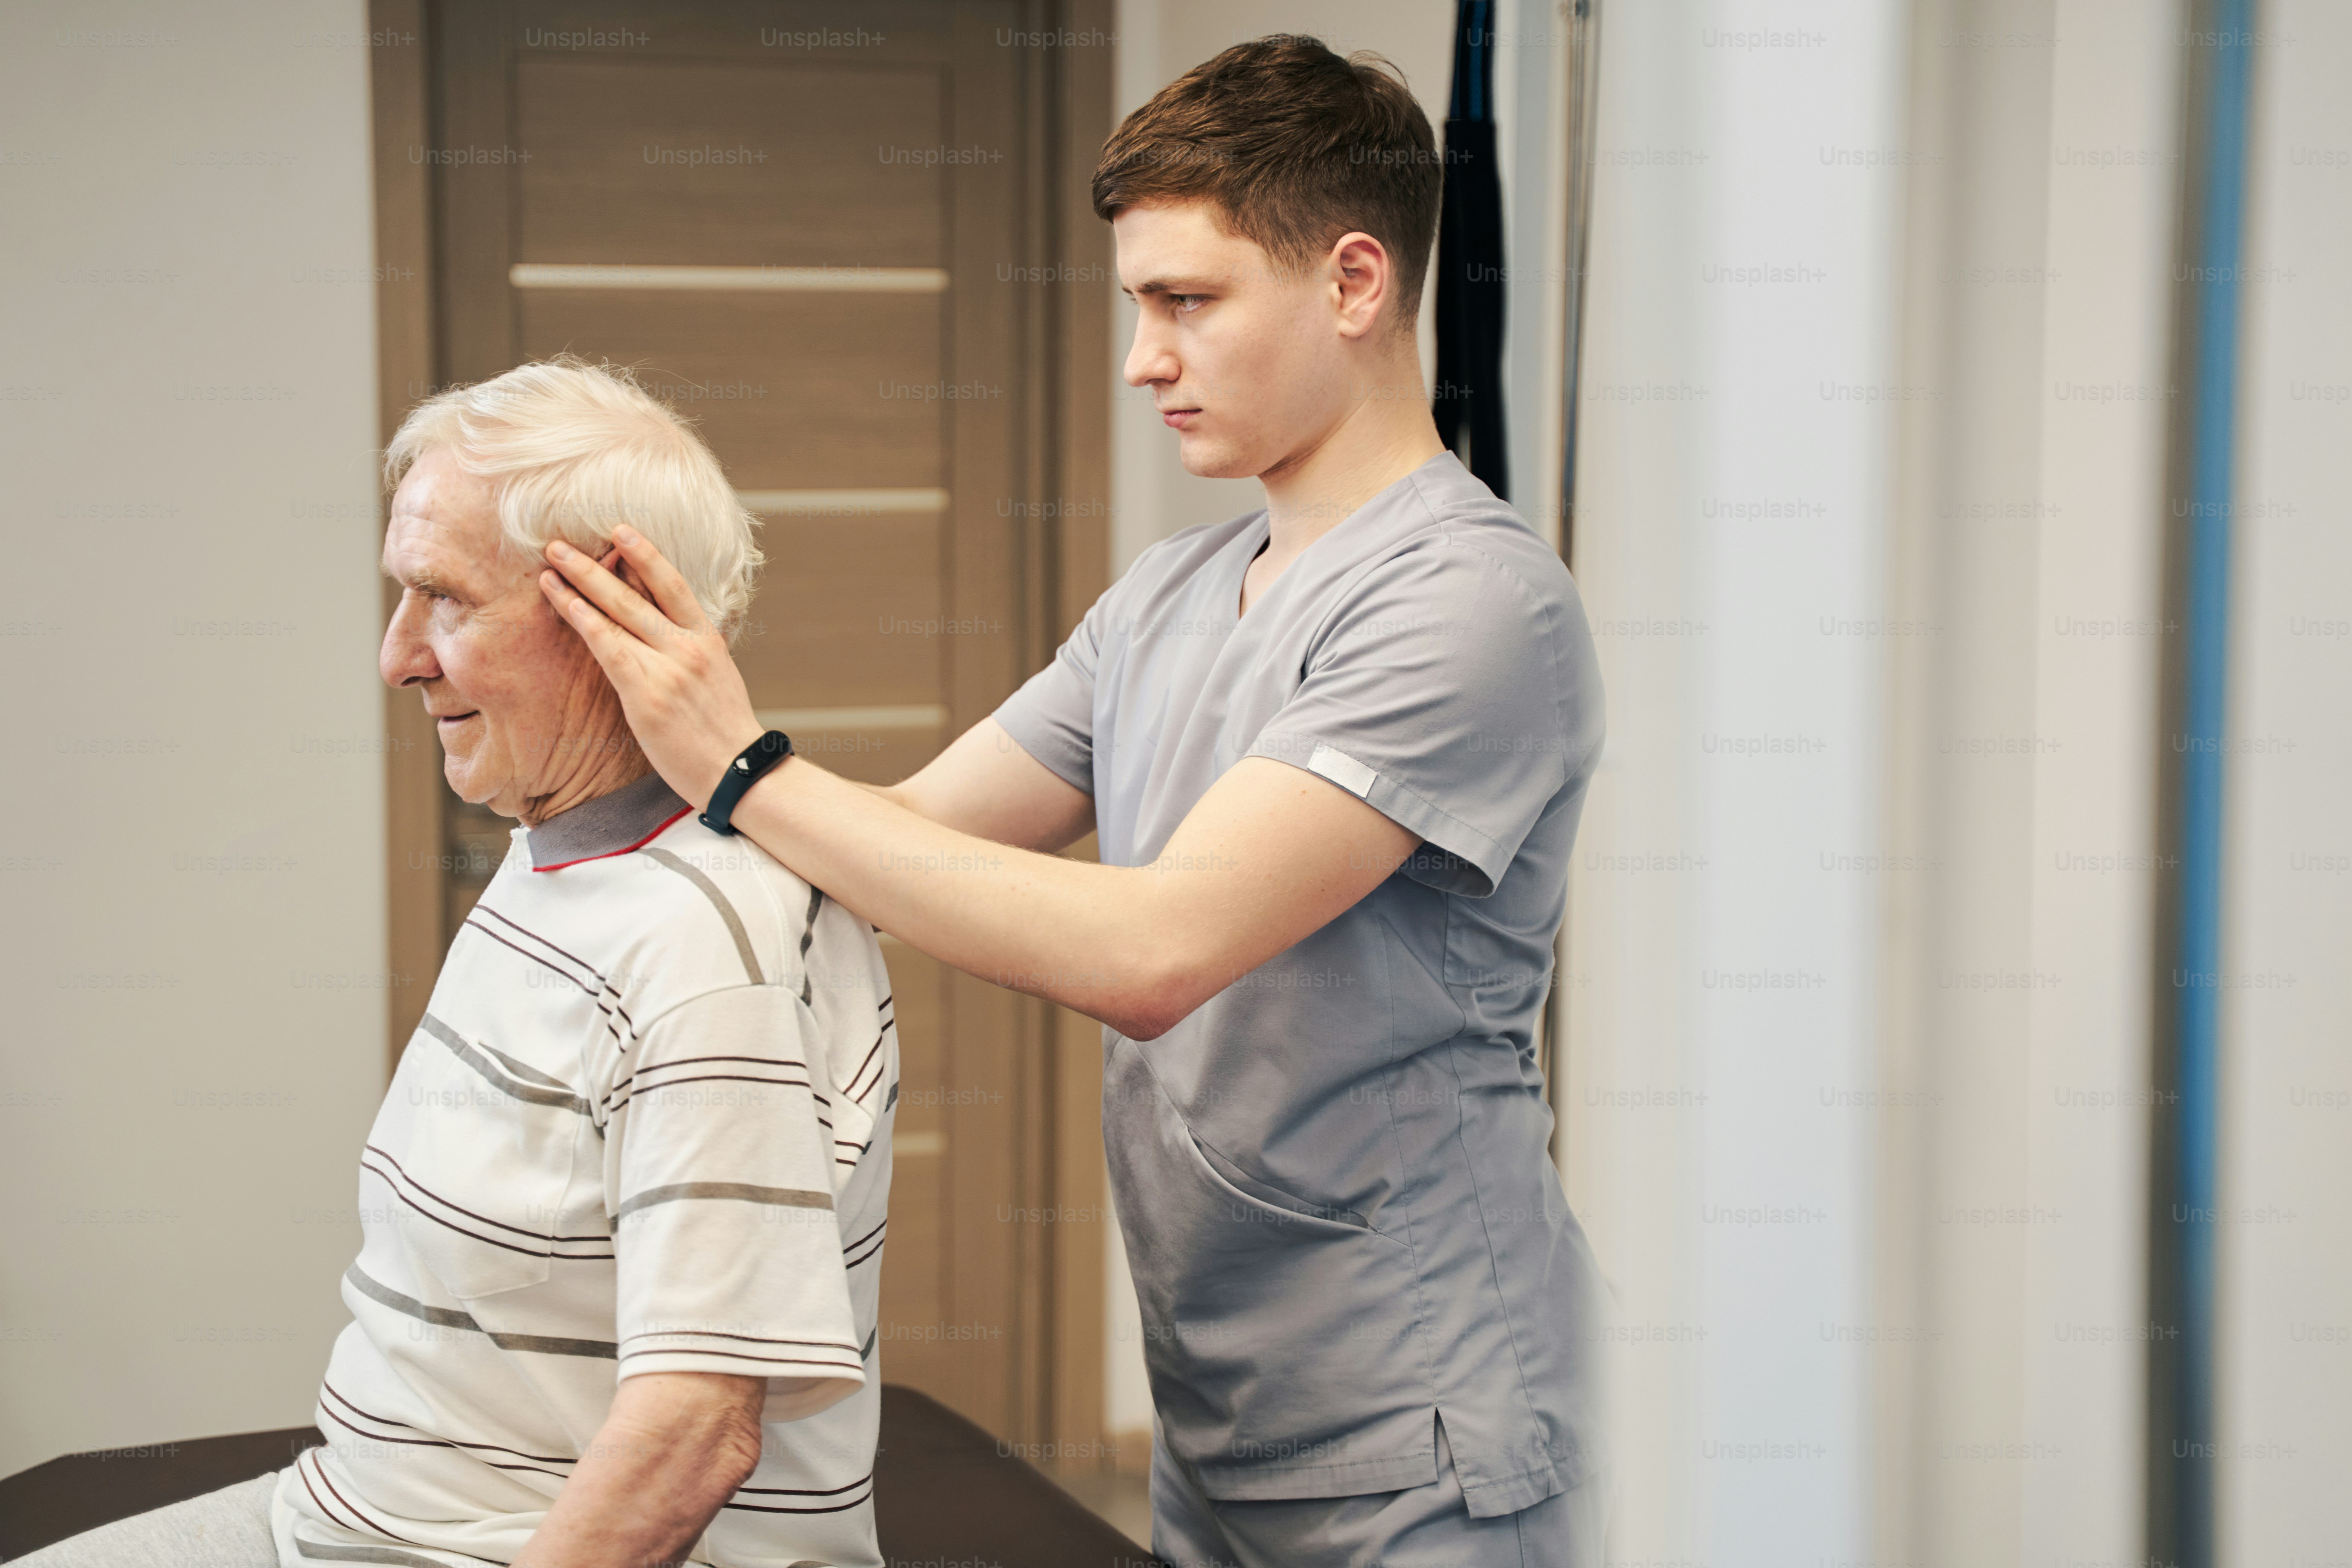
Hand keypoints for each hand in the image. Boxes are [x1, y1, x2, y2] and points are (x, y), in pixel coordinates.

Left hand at [538, 526, 764, 807]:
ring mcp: (669, 669)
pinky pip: (611, 648)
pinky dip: (586, 621)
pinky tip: (565, 603)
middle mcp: (689, 647)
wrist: (738, 772)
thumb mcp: (718, 679)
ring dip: (580, 584)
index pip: (673, 585)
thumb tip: (664, 631)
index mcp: (708, 640)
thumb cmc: (724, 733)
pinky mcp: (648, 695)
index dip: (646, 554)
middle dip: (595, 564)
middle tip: (560, 542)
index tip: (620, 530)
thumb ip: (692, 651)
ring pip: (619, 614)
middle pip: (636, 592)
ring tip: (550, 564)